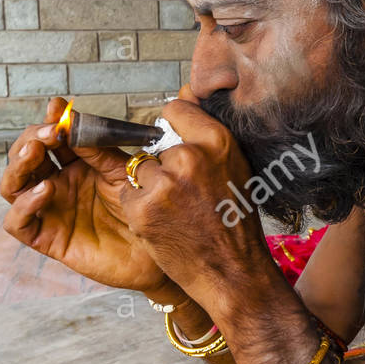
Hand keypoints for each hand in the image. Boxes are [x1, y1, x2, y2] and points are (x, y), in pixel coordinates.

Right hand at [1, 97, 180, 301]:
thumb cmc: (145, 211)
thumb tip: (74, 121)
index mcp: (75, 165)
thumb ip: (99, 150)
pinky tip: (45, 190)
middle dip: (32, 139)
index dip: (50, 122)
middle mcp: (57, 185)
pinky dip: (24, 205)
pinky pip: (19, 223)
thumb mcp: (125, 172)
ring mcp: (49, 211)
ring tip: (38, 152)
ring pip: (12, 185)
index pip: (50, 139)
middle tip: (51, 131)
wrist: (159, 250)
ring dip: (19, 165)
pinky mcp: (48, 238)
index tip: (58, 108)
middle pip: (25, 157)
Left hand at [120, 97, 281, 319]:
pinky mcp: (143, 207)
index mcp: (217, 141)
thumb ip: (205, 133)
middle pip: (154, 147)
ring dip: (149, 190)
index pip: (174, 110)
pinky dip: (140, 211)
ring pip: (139, 171)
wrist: (233, 272)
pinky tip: (165, 226)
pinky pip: (129, 195)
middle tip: (186, 198)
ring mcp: (165, 183)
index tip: (181, 152)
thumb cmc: (235, 221)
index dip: (173, 132)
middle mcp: (190, 156)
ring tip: (176, 213)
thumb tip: (185, 91)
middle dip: (162, 169)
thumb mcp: (234, 168)